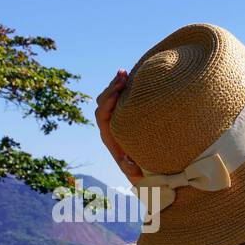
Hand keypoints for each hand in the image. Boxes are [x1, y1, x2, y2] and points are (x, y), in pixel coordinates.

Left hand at [95, 69, 142, 185]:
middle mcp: (108, 126)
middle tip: (123, 77)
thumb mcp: (137, 173)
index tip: (119, 94)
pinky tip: (128, 75)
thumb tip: (127, 163)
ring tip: (124, 72)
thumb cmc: (142, 172)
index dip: (107, 104)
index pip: (101, 116)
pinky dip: (121, 86)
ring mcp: (115, 119)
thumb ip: (131, 169)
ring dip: (115, 84)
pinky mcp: (123, 115)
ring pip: (109, 98)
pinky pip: (118, 98)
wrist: (143, 171)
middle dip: (111, 89)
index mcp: (109, 137)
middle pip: (102, 103)